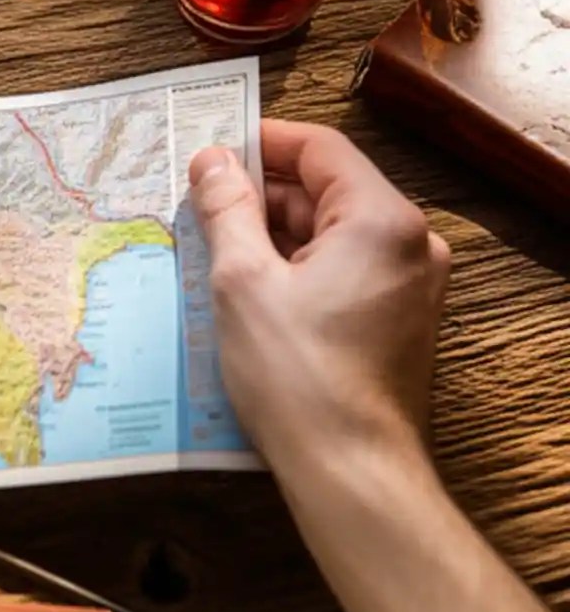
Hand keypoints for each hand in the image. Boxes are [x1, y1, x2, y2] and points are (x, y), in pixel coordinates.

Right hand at [186, 121, 569, 611]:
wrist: (350, 469)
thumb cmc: (297, 375)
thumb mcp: (243, 281)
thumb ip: (227, 210)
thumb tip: (212, 161)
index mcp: (381, 219)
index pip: (320, 149)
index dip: (261, 142)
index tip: (211, 151)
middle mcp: (411, 244)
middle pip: (327, 193)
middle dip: (260, 197)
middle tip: (199, 209)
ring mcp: (410, 287)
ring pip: (332, 237)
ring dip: (274, 238)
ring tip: (213, 256)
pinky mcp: (399, 323)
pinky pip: (344, 275)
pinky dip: (298, 272)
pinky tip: (248, 295)